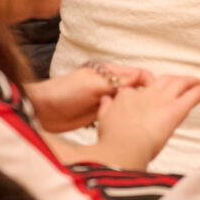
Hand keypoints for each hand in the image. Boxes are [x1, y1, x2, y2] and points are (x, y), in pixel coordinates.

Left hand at [25, 63, 147, 131]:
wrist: (42, 111)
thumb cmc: (64, 92)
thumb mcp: (92, 84)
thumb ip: (115, 82)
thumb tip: (140, 79)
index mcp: (109, 72)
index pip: (138, 74)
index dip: (150, 84)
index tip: (157, 97)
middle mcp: (109, 84)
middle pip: (136, 89)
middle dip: (146, 99)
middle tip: (155, 113)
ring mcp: (105, 100)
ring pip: (128, 104)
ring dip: (136, 111)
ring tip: (145, 122)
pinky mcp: (99, 115)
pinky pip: (117, 115)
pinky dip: (124, 119)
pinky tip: (129, 128)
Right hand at [89, 71, 199, 170]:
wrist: (121, 149)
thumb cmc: (112, 141)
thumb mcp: (103, 121)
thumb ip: (105, 109)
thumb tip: (105, 99)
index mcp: (128, 96)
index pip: (140, 89)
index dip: (147, 93)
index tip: (151, 101)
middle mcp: (147, 93)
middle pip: (165, 80)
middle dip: (175, 80)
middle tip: (184, 84)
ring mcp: (163, 99)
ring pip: (182, 82)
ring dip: (194, 81)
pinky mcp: (176, 109)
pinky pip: (197, 93)